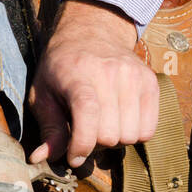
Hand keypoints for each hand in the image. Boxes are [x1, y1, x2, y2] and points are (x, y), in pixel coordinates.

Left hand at [29, 0, 158, 166]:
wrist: (91, 33)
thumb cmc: (60, 68)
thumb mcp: (42, 94)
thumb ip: (47, 127)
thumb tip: (40, 158)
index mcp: (77, 74)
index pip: (88, 115)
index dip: (81, 145)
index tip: (73, 157)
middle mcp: (110, 73)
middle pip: (110, 134)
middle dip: (95, 145)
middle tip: (86, 133)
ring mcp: (134, 76)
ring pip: (131, 135)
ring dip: (115, 141)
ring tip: (103, 126)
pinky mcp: (151, 82)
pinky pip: (149, 130)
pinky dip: (135, 135)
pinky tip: (120, 122)